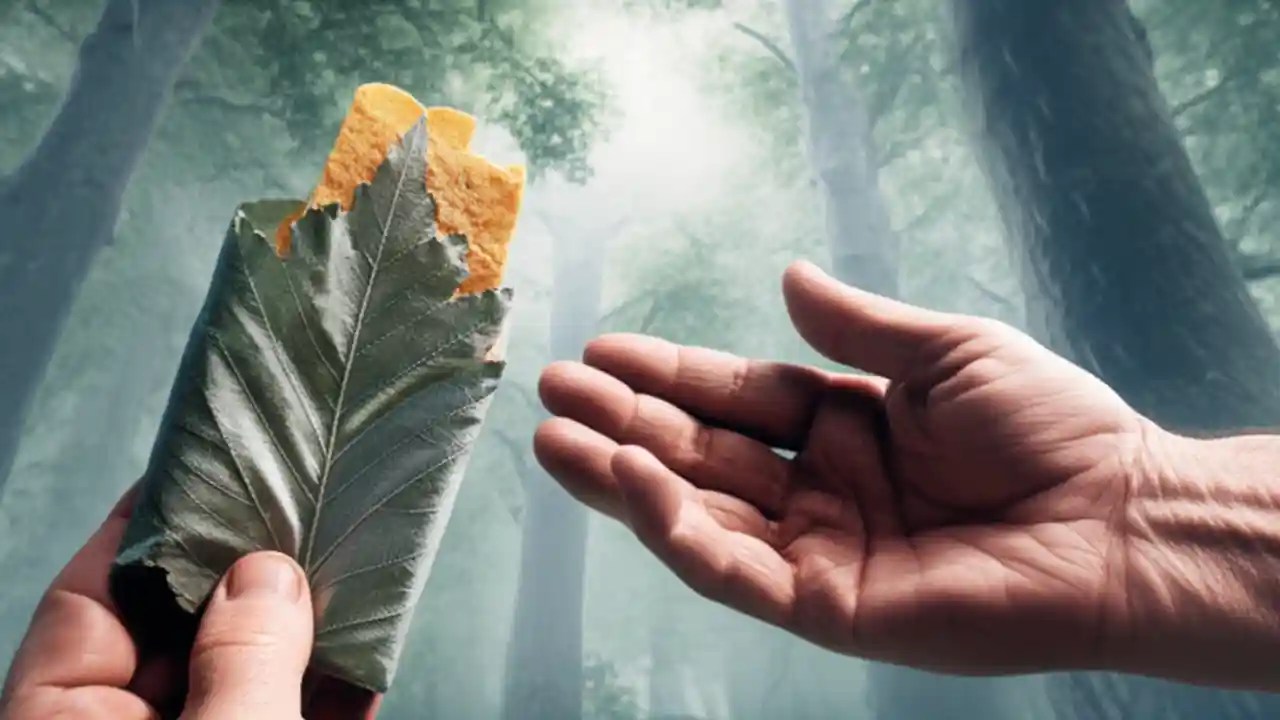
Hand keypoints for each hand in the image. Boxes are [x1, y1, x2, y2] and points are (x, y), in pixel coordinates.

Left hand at [0, 484, 380, 718]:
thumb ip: (243, 659)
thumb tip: (267, 571)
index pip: (90, 600)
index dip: (146, 527)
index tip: (203, 461)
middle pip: (181, 629)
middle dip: (246, 568)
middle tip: (299, 497)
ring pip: (249, 674)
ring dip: (309, 622)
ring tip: (353, 551)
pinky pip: (300, 717)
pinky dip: (340, 683)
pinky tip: (376, 634)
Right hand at [534, 260, 1158, 675]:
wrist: (1119, 519)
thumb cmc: (1051, 428)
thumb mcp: (947, 352)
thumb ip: (858, 326)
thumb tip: (788, 274)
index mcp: (847, 426)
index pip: (737, 397)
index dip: (670, 374)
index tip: (603, 350)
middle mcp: (822, 490)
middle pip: (702, 453)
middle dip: (625, 422)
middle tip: (552, 391)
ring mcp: (819, 550)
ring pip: (700, 513)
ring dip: (624, 478)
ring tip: (554, 441)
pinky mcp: (827, 606)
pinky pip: (734, 567)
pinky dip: (676, 528)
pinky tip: (632, 481)